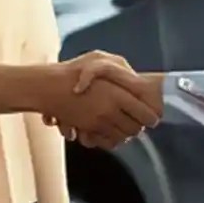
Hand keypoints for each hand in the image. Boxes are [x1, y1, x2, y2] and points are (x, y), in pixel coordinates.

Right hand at [41, 52, 160, 148]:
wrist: (48, 87)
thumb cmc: (75, 69)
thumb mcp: (102, 60)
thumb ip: (123, 72)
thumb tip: (139, 84)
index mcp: (117, 94)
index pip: (145, 113)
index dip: (152, 116)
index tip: (154, 116)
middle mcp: (109, 111)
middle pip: (136, 128)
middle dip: (141, 126)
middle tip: (142, 120)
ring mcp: (99, 123)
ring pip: (124, 136)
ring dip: (128, 133)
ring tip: (128, 125)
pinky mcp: (89, 130)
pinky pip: (109, 142)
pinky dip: (114, 139)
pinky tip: (113, 130)